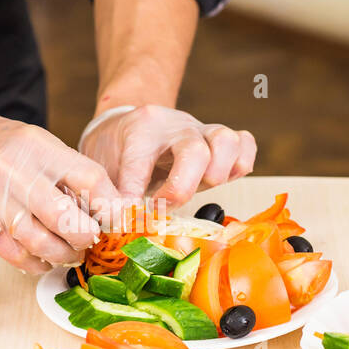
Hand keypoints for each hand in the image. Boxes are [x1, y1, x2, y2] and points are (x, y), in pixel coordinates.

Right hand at [0, 104, 119, 272]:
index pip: (90, 179)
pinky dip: (37, 263)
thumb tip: (108, 211)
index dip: (110, 206)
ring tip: (71, 253)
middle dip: (87, 237)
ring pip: (43, 244)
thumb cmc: (1, 147)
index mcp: (40, 149)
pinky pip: (16, 256)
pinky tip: (44, 259)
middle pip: (67, 220)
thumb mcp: (40, 145)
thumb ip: (70, 174)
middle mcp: (16, 174)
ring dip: (64, 255)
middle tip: (91, 240)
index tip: (116, 220)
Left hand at [78, 104, 256, 206]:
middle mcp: (175, 127)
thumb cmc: (116, 149)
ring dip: (218, 174)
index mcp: (139, 131)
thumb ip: (109, 194)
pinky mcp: (220, 139)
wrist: (128, 122)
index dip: (133, 196)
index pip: (139, 164)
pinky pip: (245, 144)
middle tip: (165, 206)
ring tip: (201, 188)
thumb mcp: (102, 167)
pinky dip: (240, 165)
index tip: (127, 217)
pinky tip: (220, 180)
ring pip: (226, 141)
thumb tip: (119, 226)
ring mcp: (201, 130)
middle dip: (182, 189)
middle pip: (194, 151)